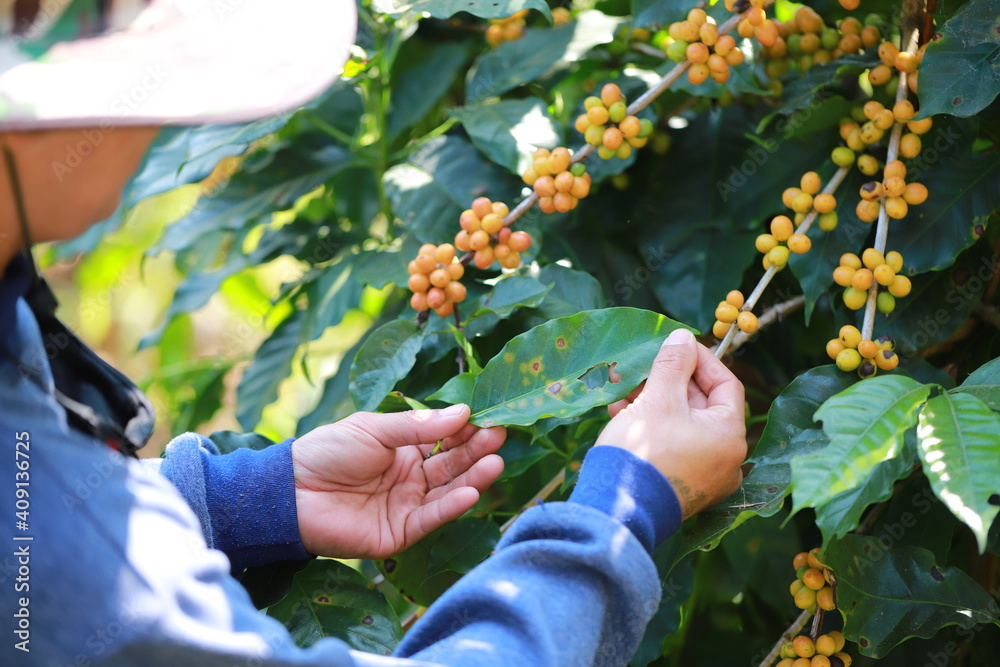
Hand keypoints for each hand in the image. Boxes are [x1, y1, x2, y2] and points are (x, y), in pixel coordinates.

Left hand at [292, 405, 504, 558]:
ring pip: (449, 490)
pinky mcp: (401, 533)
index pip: (445, 440)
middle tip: (499, 435)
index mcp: (403, 450)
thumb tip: (463, 412)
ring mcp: (407, 506)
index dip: (466, 429)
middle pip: (452, 464)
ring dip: (473, 477)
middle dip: (476, 450)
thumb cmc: (327, 453)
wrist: (291, 493)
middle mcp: (411, 478)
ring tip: (495, 462)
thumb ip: (418, 426)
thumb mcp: (374, 430)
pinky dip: (453, 506)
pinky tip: (470, 492)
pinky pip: (432, 518)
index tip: (490, 417)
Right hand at [596, 328, 746, 517]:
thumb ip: (673, 364)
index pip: (725, 384)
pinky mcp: (681, 486)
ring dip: (653, 401)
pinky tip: (621, 413)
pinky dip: (651, 426)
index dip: (700, 360)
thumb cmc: (643, 452)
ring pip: (682, 424)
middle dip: (667, 381)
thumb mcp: (657, 399)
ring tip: (622, 390)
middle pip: (701, 404)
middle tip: (641, 367)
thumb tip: (683, 337)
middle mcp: (725, 459)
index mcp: (729, 437)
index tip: (675, 346)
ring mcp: (704, 476)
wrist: (616, 511)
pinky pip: (672, 445)